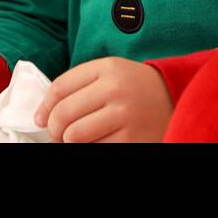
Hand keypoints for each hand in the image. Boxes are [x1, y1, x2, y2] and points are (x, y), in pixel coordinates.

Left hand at [33, 57, 173, 142]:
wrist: (177, 98)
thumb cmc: (135, 87)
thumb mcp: (111, 72)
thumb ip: (80, 84)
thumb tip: (44, 113)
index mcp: (108, 68)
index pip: (60, 88)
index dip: (44, 106)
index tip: (40, 118)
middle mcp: (116, 89)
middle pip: (63, 114)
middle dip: (54, 129)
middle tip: (57, 134)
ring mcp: (125, 116)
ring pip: (74, 136)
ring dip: (68, 142)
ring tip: (73, 140)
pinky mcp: (132, 140)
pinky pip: (95, 149)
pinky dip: (88, 149)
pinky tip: (93, 143)